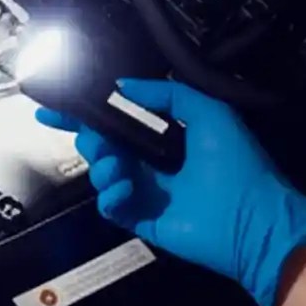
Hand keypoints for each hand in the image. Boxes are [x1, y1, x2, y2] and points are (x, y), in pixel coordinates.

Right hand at [35, 79, 305, 305]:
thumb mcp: (209, 111)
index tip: (51, 110)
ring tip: (121, 169)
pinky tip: (126, 189)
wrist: (253, 220)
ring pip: (101, 174)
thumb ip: (167, 92)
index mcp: (164, 138)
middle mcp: (150, 164)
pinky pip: (109, 206)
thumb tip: (122, 85)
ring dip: (103, 166)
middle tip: (100, 142)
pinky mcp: (139, 219)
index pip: (116, 123)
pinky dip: (110, 195)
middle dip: (91, 139)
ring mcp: (143, 193)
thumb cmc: (236, 163)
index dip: (83, 116)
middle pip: (100, 147)